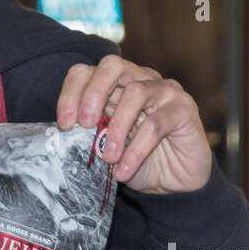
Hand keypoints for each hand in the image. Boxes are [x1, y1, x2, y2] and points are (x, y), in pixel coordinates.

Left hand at [56, 55, 211, 193]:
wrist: (172, 184)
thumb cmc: (136, 159)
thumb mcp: (106, 145)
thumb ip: (90, 131)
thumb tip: (66, 131)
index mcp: (116, 84)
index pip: (86, 72)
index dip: (71, 92)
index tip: (64, 123)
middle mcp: (141, 79)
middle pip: (112, 66)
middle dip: (93, 93)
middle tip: (84, 125)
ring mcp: (165, 91)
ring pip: (136, 92)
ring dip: (117, 128)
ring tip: (109, 158)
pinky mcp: (184, 109)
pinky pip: (156, 124)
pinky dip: (136, 150)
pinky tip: (124, 170)